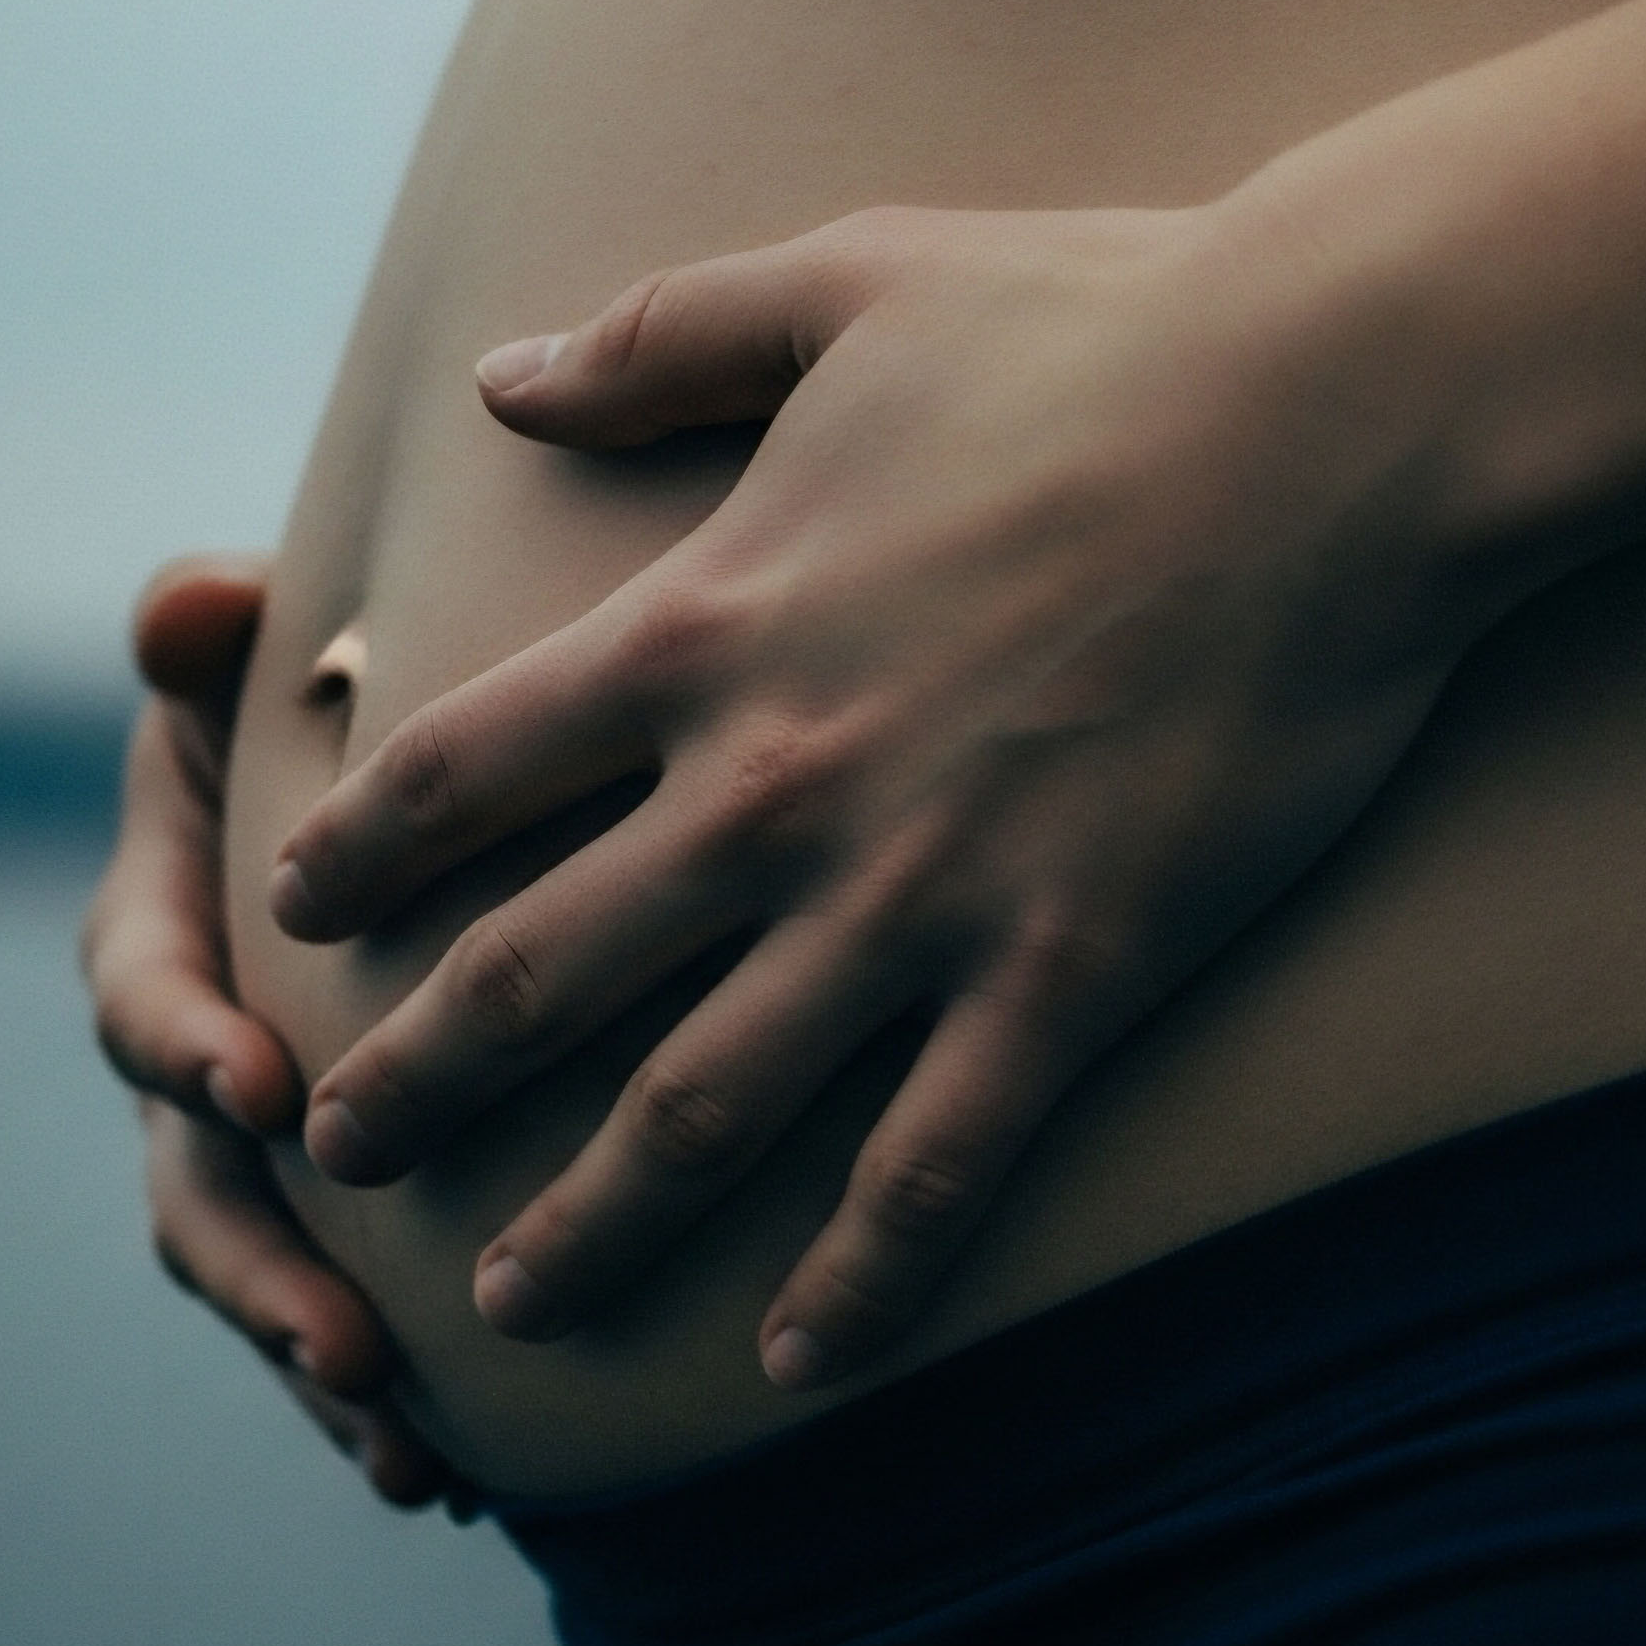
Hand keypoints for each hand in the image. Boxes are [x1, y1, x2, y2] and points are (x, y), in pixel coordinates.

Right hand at [84, 555, 479, 1517]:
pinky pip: (347, 1320)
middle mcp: (195, 1045)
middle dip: (262, 1275)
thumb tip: (186, 610)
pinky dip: (383, 1405)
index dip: (183, 1038)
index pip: (142, 985)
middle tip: (342, 1343)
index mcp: (164, 909)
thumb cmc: (352, 679)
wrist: (449, 777)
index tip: (256, 1086)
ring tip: (408, 1454)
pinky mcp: (342, 1209)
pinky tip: (455, 1489)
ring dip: (322, 1371)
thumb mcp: (278, 642)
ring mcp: (259, 1149)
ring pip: (265, 1279)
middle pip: (194, 1184)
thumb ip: (219, 630)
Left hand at [270, 203, 1507, 1387]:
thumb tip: (495, 380)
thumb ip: (655, 340)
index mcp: (703, 622)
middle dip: (414, 1082)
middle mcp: (773, 786)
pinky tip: (794, 1365)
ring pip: (699, 1108)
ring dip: (586, 1221)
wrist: (1345, 412)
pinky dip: (853, 1282)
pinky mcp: (1070, 970)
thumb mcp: (848, 280)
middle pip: (532, 973)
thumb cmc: (1110, 321)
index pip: (460, 768)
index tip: (300, 914)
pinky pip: (933, 1167)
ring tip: (507, 1304)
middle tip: (335, 1156)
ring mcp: (918, 896)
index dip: (359, 851)